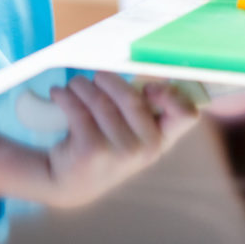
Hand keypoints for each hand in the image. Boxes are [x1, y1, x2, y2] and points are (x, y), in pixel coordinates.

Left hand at [43, 71, 198, 206]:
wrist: (73, 179)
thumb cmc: (107, 140)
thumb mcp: (133, 128)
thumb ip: (146, 102)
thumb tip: (150, 65)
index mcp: (162, 138)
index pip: (186, 114)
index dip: (171, 93)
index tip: (148, 85)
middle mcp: (146, 149)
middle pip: (131, 96)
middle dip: (107, 79)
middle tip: (95, 77)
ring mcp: (119, 154)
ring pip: (100, 100)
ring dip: (82, 85)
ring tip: (75, 86)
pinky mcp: (91, 152)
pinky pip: (77, 108)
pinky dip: (64, 95)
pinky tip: (59, 94)